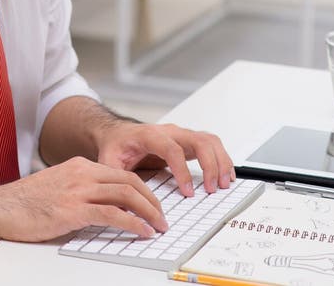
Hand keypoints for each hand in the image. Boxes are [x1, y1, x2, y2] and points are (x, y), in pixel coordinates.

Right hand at [0, 156, 167, 242]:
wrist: (0, 208)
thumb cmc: (24, 204)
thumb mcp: (57, 189)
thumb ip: (79, 192)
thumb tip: (102, 209)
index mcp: (79, 166)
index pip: (121, 173)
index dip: (142, 189)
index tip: (153, 204)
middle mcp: (82, 173)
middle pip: (129, 180)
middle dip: (152, 199)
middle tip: (163, 217)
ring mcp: (78, 189)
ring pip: (125, 194)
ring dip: (148, 212)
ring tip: (159, 226)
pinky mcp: (73, 209)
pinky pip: (112, 214)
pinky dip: (133, 223)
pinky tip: (142, 232)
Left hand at [96, 121, 234, 197]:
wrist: (118, 133)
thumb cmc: (115, 146)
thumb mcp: (108, 161)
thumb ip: (114, 179)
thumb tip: (122, 202)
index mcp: (148, 135)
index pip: (171, 148)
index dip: (182, 170)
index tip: (189, 192)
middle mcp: (168, 132)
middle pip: (197, 140)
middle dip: (209, 164)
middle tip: (212, 189)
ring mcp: (180, 135)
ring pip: (208, 140)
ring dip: (220, 161)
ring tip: (224, 184)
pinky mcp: (187, 142)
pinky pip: (210, 144)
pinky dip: (221, 158)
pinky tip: (225, 175)